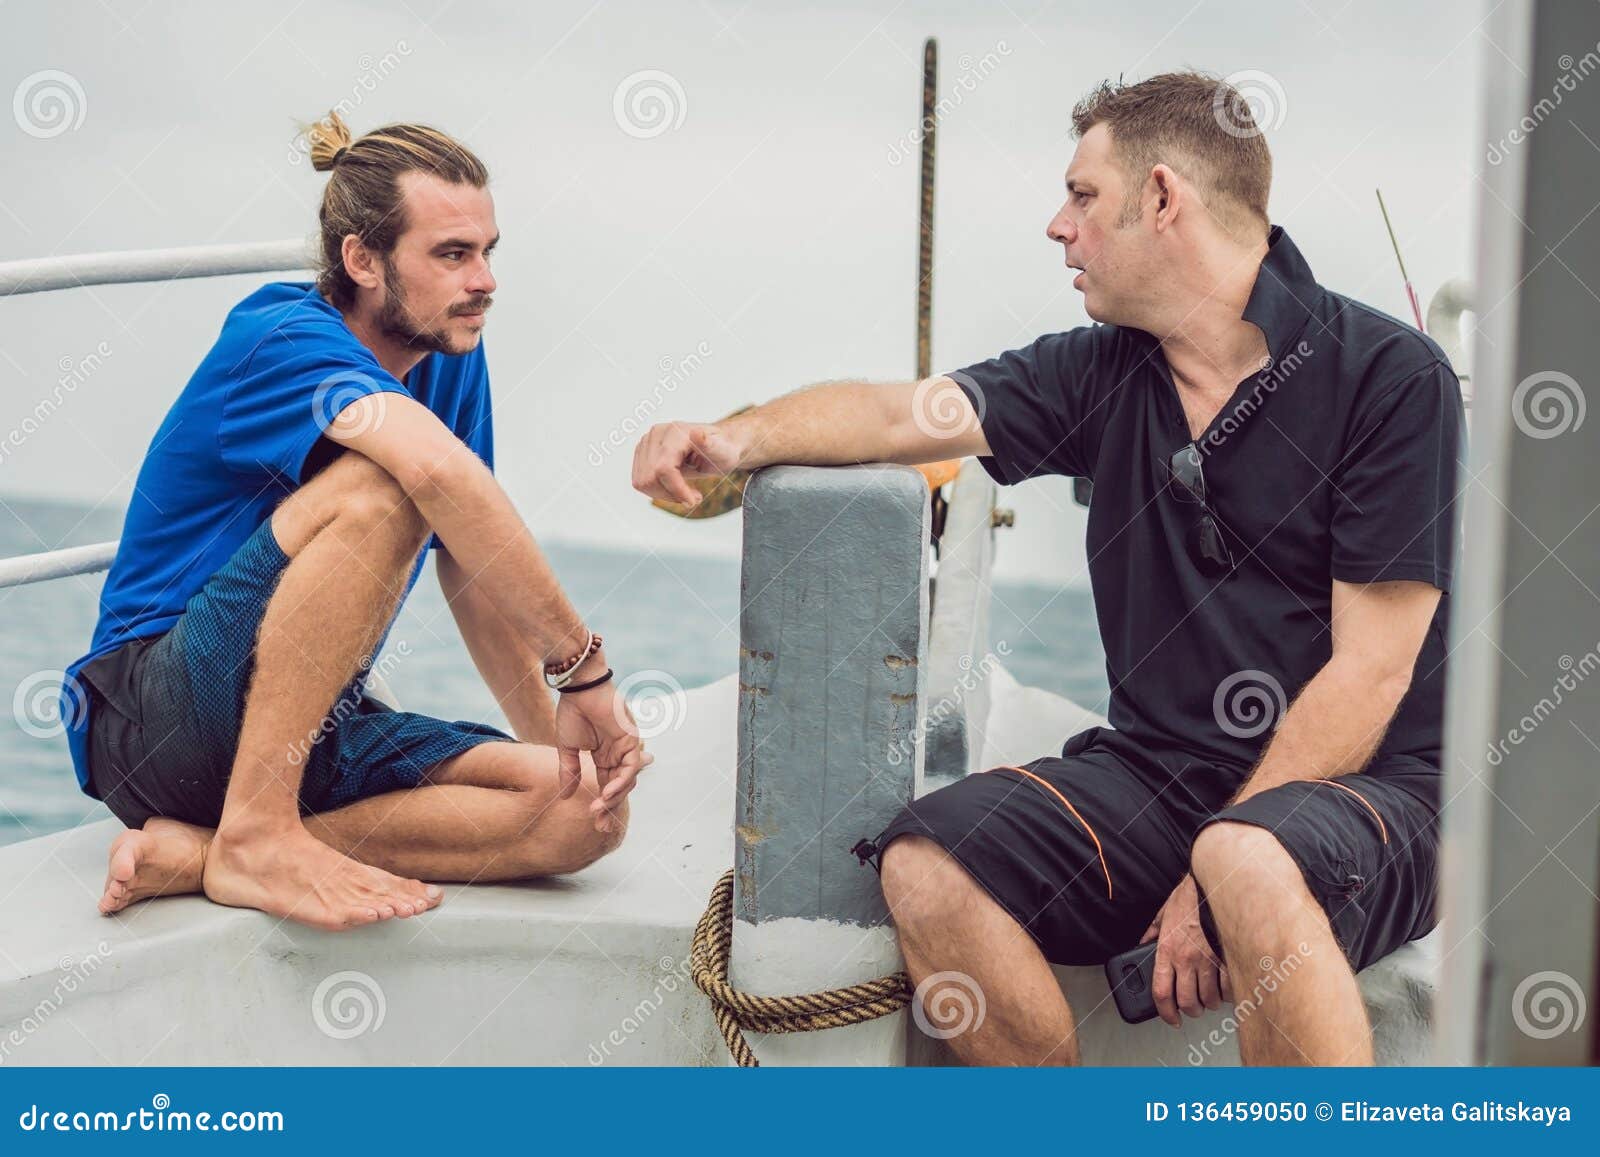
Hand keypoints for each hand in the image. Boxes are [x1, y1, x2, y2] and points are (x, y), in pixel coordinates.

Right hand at [553, 659, 646, 832]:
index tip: (594, 823)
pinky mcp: (632, 739)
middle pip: (619, 787)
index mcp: (605, 755)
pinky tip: (607, 794)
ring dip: (613, 797)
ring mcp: (627, 746)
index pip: (607, 785)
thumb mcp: (567, 748)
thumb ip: (569, 771)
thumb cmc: (572, 711)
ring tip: (598, 811)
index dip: (602, 804)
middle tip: (599, 826)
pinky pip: (630, 767)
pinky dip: (621, 782)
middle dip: (610, 807)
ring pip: (626, 780)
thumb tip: (565, 796)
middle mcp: (618, 753)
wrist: (578, 688)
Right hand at [632, 421, 746, 507]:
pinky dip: (657, 490)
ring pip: (642, 481)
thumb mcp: (724, 450)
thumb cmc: (722, 449)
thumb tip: (698, 435)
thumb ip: (711, 444)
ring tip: (685, 492)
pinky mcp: (642, 453)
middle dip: (671, 493)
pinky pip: (640, 480)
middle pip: (650, 477)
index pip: (664, 468)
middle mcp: (657, 434)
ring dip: (663, 494)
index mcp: (675, 432)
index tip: (692, 501)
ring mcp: (646, 442)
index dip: (676, 489)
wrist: (716, 445)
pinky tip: (674, 487)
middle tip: (692, 497)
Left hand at [1142, 873, 1231, 1026]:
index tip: (1171, 1018)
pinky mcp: (1228, 957)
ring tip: (1208, 999)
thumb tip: (1141, 945)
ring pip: (1209, 998)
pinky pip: (1229, 987)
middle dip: (1189, 1011)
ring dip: (1209, 1004)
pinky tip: (1224, 990)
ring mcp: (1209, 959)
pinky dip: (1227, 994)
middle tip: (1191, 1009)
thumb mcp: (1163, 914)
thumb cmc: (1190, 897)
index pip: (1162, 992)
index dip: (1165, 1012)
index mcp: (1167, 950)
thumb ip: (1151, 933)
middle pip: (1187, 1001)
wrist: (1215, 884)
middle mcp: (1187, 958)